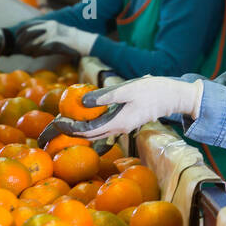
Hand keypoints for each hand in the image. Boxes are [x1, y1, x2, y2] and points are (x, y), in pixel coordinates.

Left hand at [14, 20, 96, 58]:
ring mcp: (53, 34)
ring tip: (30, 53)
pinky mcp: (56, 43)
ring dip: (29, 49)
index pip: (28, 24)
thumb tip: (33, 39)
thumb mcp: (58, 32)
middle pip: (28, 33)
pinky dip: (37, 53)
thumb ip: (46, 32)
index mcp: (49, 23)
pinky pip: (41, 49)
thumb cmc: (71, 41)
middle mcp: (49, 27)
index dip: (20, 32)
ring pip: (33, 42)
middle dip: (22, 42)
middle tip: (23, 49)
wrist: (85, 42)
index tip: (18, 38)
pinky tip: (36, 56)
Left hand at [37, 75, 204, 144]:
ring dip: (78, 130)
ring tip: (62, 124)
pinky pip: (103, 128)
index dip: (69, 128)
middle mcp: (118, 129)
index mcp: (117, 123)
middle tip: (51, 130)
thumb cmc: (153, 90)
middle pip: (88, 136)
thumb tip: (82, 100)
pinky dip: (90, 125)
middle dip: (69, 133)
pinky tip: (83, 118)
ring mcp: (122, 127)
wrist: (174, 96)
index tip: (55, 123)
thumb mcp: (128, 89)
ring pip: (95, 133)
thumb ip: (104, 96)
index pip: (86, 131)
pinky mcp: (125, 122)